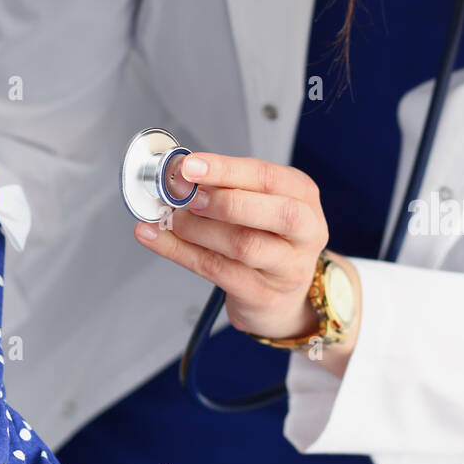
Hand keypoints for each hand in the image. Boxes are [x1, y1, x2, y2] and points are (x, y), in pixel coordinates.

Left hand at [133, 152, 330, 341]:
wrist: (280, 297)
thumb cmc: (265, 237)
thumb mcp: (257, 203)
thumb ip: (226, 187)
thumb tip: (180, 174)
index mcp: (302, 195)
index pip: (268, 177)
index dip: (226, 169)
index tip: (189, 166)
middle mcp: (307, 231)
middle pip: (276, 213)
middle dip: (223, 201)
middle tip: (185, 195)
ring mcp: (289, 268)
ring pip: (244, 245)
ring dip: (198, 229)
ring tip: (171, 219)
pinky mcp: (264, 296)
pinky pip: (218, 271)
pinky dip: (181, 252)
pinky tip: (157, 238)